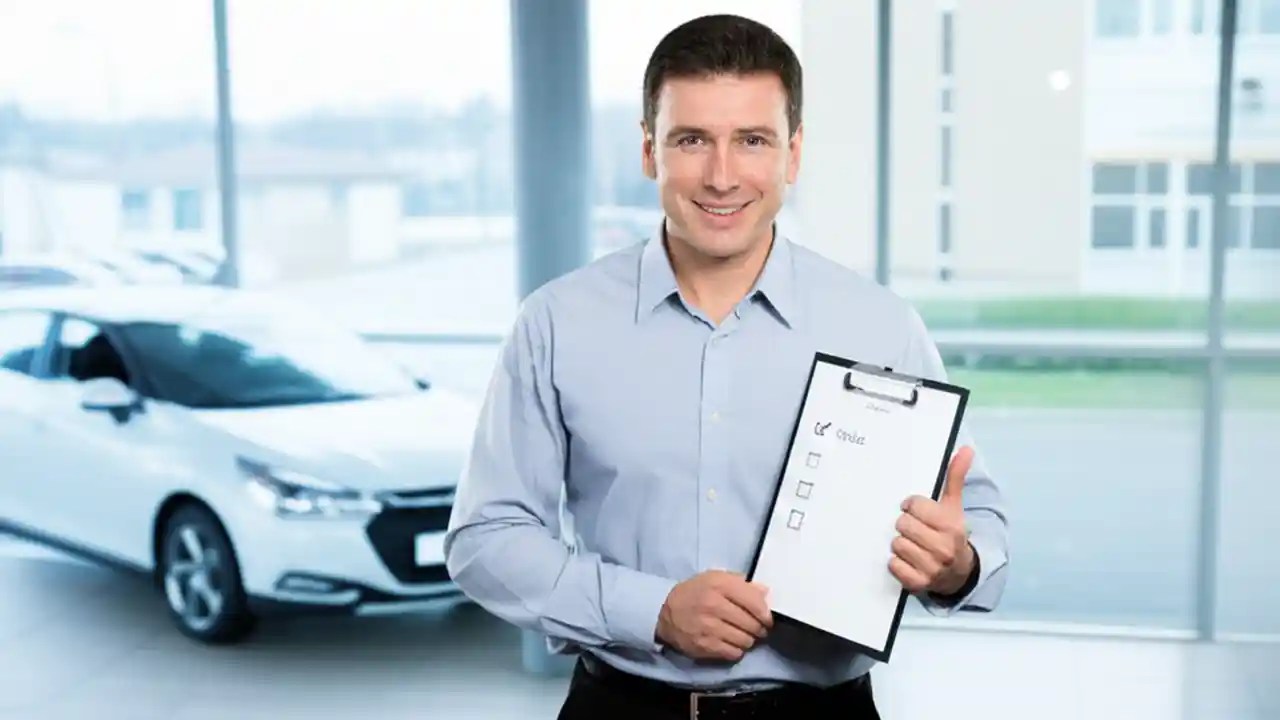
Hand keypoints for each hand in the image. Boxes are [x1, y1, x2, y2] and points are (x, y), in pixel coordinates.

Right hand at [656, 570, 772, 661]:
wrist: (665, 612)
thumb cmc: (695, 593)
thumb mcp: (715, 578)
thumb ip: (741, 583)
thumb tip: (765, 592)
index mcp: (719, 584)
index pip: (755, 602)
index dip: (765, 613)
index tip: (766, 618)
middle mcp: (713, 605)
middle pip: (752, 624)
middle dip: (758, 629)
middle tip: (756, 628)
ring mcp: (708, 627)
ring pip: (745, 640)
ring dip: (748, 640)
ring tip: (742, 635)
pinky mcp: (704, 646)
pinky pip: (733, 653)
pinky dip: (736, 650)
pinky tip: (731, 642)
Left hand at [889, 446, 975, 595]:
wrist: (959, 572)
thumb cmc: (950, 533)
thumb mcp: (954, 506)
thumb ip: (955, 477)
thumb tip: (965, 449)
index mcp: (951, 526)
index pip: (913, 505)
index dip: (911, 506)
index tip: (917, 511)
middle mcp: (943, 547)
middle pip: (902, 524)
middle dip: (905, 525)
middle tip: (915, 530)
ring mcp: (931, 567)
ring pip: (896, 544)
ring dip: (900, 543)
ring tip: (913, 545)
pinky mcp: (918, 583)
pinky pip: (893, 565)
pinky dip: (896, 562)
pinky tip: (908, 560)